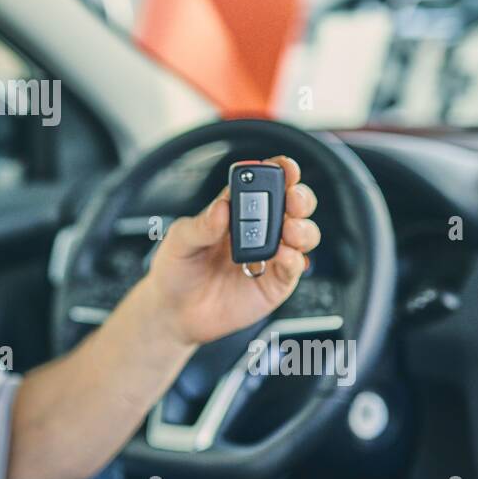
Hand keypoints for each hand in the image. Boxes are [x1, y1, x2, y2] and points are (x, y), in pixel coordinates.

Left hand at [142, 155, 320, 345]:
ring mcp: (270, 256)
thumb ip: (201, 225)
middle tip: (292, 198)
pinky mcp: (275, 283)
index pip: (262, 183)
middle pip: (292, 204)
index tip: (285, 167)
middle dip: (300, 196)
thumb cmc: (176, 269)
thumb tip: (222, 207)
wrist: (175, 312)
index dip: (278, 171)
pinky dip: (295, 259)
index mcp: (235, 209)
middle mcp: (258, 229)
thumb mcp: (179, 241)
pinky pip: (295, 267)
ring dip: (302, 228)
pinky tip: (283, 256)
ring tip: (289, 230)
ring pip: (302, 234)